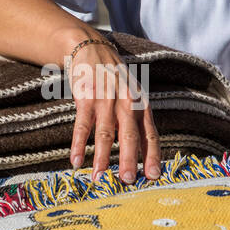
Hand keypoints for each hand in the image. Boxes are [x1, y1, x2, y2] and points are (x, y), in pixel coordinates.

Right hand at [67, 41, 161, 182]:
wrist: (92, 49)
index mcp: (141, 105)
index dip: (152, 156)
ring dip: (101, 158)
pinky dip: (78, 144)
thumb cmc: (115, 79)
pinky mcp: (86, 97)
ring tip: (99, 178)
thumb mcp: (132, 96)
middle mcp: (126, 103)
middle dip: (129, 160)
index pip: (150, 134)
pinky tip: (76, 161)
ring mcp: (106, 100)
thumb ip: (136, 122)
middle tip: (128, 181)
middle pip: (129, 135)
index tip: (153, 176)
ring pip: (105, 133)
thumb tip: (142, 155)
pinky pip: (82, 125)